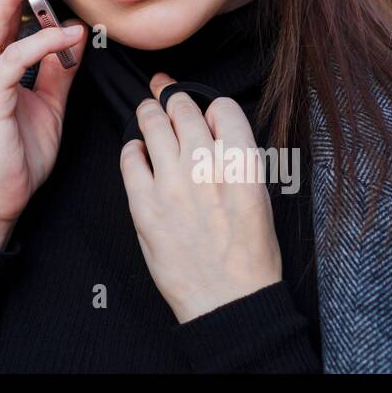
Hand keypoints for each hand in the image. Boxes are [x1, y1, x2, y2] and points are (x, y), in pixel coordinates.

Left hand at [119, 70, 281, 321]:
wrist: (228, 302)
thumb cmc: (249, 257)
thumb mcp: (261, 197)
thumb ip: (237, 159)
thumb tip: (215, 129)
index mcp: (242, 167)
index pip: (222, 108)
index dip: (211, 104)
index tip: (204, 107)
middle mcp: (207, 169)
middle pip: (183, 109)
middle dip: (173, 96)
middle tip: (165, 91)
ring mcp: (172, 185)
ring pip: (153, 124)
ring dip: (149, 112)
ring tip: (147, 110)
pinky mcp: (144, 204)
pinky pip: (130, 158)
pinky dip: (132, 148)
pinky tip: (137, 151)